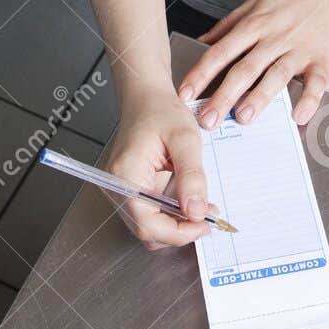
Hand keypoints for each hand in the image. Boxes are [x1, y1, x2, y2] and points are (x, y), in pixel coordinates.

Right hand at [107, 85, 217, 250]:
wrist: (147, 97)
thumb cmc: (161, 111)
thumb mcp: (185, 139)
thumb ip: (192, 177)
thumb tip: (197, 213)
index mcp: (126, 175)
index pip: (147, 223)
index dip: (178, 232)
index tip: (205, 224)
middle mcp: (118, 187)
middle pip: (147, 230)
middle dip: (181, 230)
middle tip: (209, 216)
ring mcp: (124, 190)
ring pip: (150, 226)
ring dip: (177, 224)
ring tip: (202, 207)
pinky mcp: (132, 190)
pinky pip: (151, 214)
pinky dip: (172, 215)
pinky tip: (189, 200)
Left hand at [175, 0, 328, 129]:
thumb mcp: (257, 2)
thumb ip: (229, 24)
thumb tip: (202, 42)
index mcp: (255, 24)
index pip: (221, 51)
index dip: (201, 73)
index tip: (186, 93)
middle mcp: (275, 37)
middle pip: (245, 68)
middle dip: (223, 95)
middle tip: (207, 119)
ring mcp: (300, 49)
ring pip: (276, 75)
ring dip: (259, 98)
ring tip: (243, 118)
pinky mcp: (324, 60)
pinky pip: (316, 83)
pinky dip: (308, 100)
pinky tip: (298, 116)